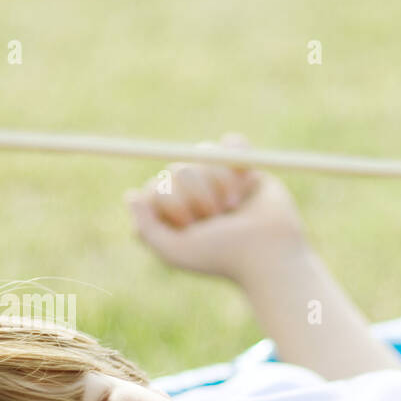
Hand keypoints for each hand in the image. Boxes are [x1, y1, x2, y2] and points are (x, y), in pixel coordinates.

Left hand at [125, 132, 306, 283]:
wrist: (269, 253)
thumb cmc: (222, 257)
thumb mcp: (174, 251)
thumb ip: (145, 228)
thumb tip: (131, 195)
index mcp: (174, 213)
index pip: (156, 187)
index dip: (173, 203)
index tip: (191, 227)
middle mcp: (193, 194)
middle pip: (178, 169)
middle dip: (199, 196)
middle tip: (218, 220)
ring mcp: (218, 179)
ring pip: (204, 153)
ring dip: (221, 182)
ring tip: (236, 206)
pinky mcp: (244, 168)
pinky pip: (232, 143)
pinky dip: (238, 156)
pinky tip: (246, 178)